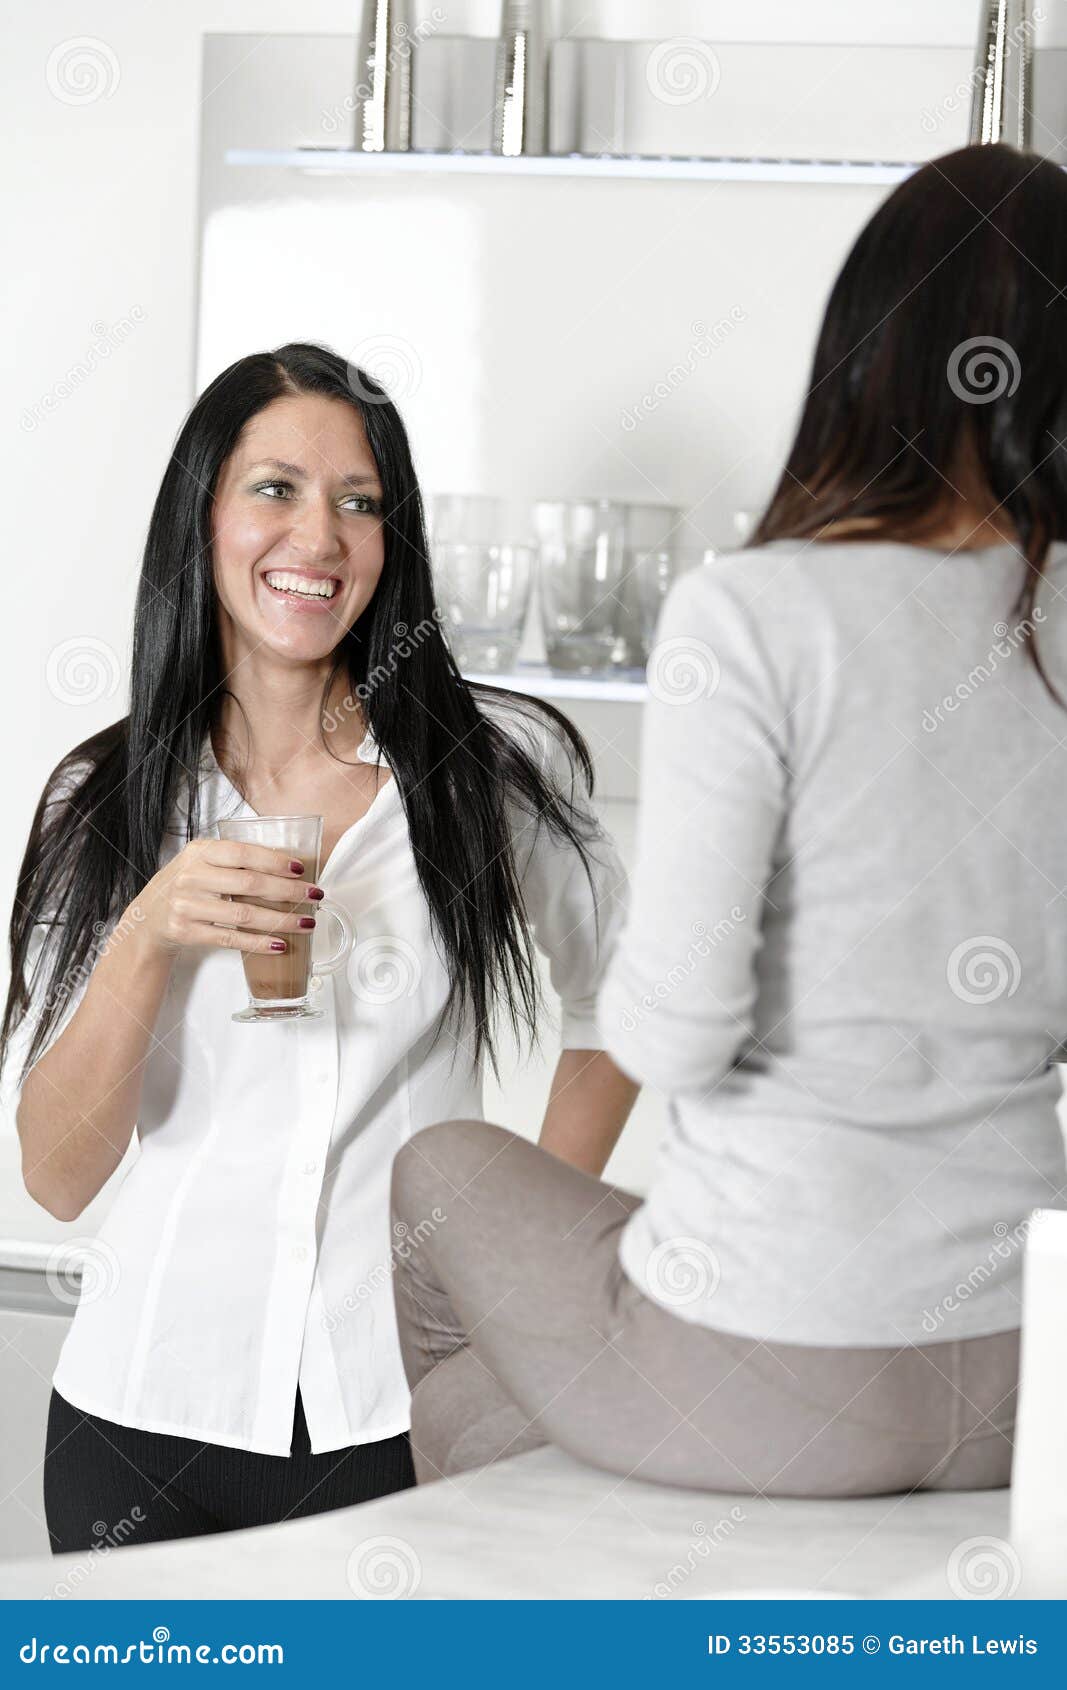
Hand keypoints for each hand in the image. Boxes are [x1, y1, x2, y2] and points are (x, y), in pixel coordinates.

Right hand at [127, 838, 322, 960]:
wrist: (146, 919)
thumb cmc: (185, 886)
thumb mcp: (200, 862)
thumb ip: (233, 859)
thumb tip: (286, 864)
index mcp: (199, 852)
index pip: (243, 853)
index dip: (275, 861)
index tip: (301, 869)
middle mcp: (191, 876)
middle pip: (249, 884)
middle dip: (288, 891)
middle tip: (314, 895)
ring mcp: (187, 905)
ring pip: (244, 914)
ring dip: (281, 920)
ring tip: (305, 923)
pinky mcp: (186, 932)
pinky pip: (231, 938)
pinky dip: (259, 943)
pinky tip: (279, 944)